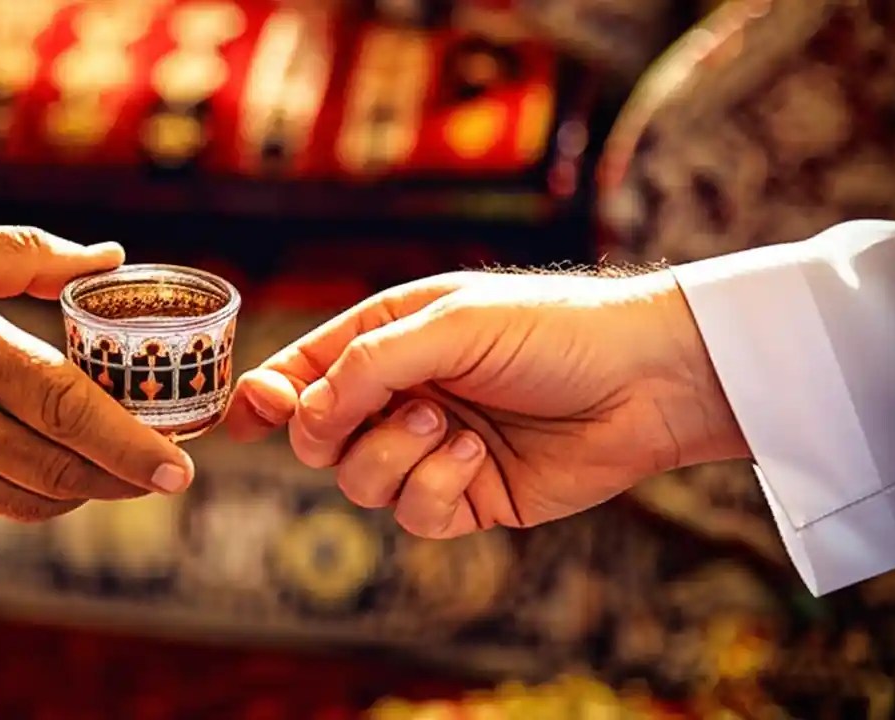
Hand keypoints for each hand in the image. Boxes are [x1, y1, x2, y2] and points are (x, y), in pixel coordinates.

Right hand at [0, 219, 193, 522]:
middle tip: (163, 469)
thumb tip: (107, 256)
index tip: (181, 469)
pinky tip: (35, 464)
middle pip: (60, 472)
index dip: (131, 445)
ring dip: (81, 492)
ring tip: (111, 469)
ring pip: (27, 504)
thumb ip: (27, 253)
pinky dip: (23, 495)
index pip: (64, 408)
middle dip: (125, 479)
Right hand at [227, 270, 748, 537]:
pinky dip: (435, 490)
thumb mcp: (448, 324)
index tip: (250, 420)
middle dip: (333, 433)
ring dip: (395, 458)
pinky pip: (413, 516)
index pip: (303, 371)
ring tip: (450, 426)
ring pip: (359, 482)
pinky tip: (476, 458)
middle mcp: (399, 396)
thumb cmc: (548, 330)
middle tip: (386, 411)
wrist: (645, 381)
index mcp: (385, 338)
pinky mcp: (465, 498)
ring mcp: (428, 450)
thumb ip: (367, 364)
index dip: (268, 396)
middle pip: (317, 438)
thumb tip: (299, 412)